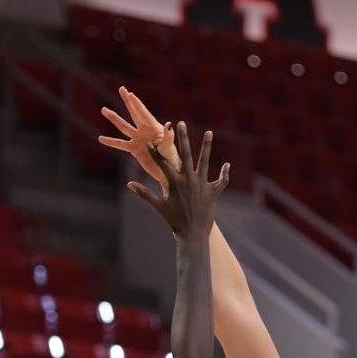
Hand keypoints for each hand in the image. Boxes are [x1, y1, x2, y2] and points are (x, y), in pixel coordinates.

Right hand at [99, 86, 181, 189]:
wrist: (167, 172)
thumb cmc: (172, 158)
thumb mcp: (170, 147)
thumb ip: (168, 136)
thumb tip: (168, 124)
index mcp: (154, 128)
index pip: (143, 113)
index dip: (137, 103)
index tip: (130, 94)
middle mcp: (145, 131)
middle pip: (133, 113)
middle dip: (127, 101)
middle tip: (122, 88)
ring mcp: (138, 139)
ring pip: (123, 127)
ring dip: (114, 118)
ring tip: (103, 109)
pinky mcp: (134, 149)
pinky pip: (120, 144)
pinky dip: (111, 142)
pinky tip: (100, 139)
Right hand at [128, 122, 228, 238]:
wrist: (193, 235)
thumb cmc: (173, 221)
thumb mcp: (158, 206)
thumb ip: (144, 193)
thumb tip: (129, 183)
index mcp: (174, 183)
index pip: (162, 163)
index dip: (155, 151)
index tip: (150, 139)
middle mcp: (189, 180)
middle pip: (185, 154)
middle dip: (182, 138)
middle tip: (181, 123)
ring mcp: (202, 185)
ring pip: (205, 161)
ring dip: (207, 146)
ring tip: (209, 132)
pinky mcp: (213, 192)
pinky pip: (221, 181)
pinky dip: (225, 173)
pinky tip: (227, 164)